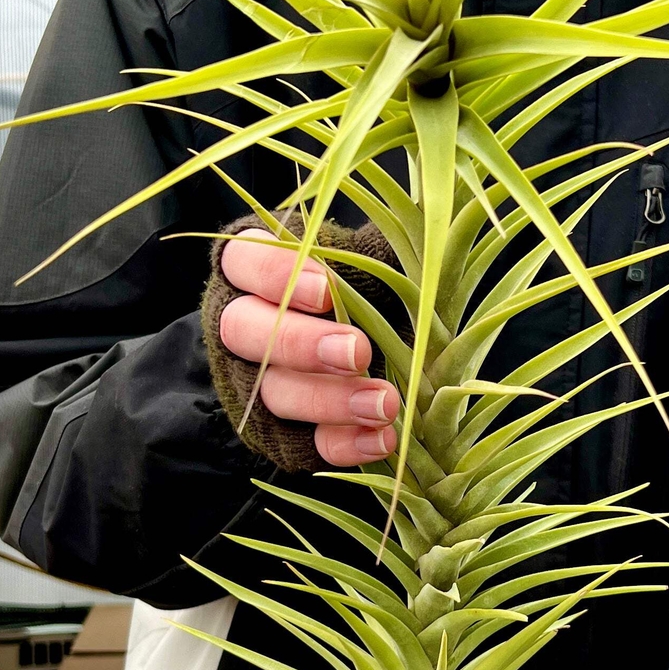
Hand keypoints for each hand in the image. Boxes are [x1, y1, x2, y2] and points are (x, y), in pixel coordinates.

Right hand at [217, 228, 399, 466]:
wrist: (378, 345)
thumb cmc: (370, 285)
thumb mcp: (371, 256)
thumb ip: (380, 247)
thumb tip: (427, 225)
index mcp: (254, 268)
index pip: (244, 263)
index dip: (279, 278)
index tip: (328, 290)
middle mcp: (241, 324)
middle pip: (245, 332)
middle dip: (302, 344)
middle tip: (358, 351)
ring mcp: (254, 382)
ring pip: (273, 392)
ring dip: (330, 401)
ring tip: (385, 403)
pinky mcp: (278, 432)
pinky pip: (300, 444)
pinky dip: (342, 444)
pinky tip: (383, 439)